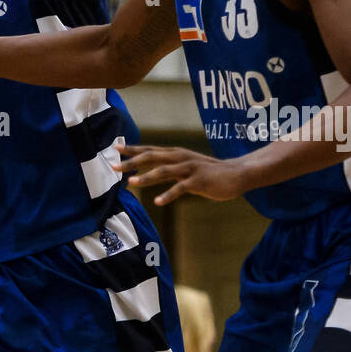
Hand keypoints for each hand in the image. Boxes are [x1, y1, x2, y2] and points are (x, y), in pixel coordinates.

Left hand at [116, 143, 248, 204]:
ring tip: (131, 182)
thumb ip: (169, 167)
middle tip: (114, 167)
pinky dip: (168, 194)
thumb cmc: (208, 173)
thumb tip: (149, 171)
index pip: (149, 150)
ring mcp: (189, 168)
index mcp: (175, 154)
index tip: (114, 150)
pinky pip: (180, 188)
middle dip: (131, 162)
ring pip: (164, 171)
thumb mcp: (185, 167)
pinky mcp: (199, 180)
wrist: (236, 174)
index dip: (132, 150)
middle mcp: (180, 157)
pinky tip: (157, 201)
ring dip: (146, 176)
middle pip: (151, 157)